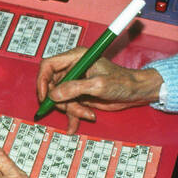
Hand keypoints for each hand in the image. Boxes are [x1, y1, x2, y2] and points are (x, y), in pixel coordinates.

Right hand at [37, 46, 162, 133]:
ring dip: (71, 110)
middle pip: (52, 86)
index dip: (42, 81)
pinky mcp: (79, 94)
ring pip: (60, 99)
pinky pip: (68, 106)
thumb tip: (54, 94)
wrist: (135, 92)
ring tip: (87, 114)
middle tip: (73, 109)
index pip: (48, 65)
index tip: (45, 97)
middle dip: (61, 101)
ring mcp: (75, 82)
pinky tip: (81, 120)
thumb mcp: (98, 85)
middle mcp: (73, 68)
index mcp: (76, 57)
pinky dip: (73, 115)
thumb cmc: (122, 82)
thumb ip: (74, 88)